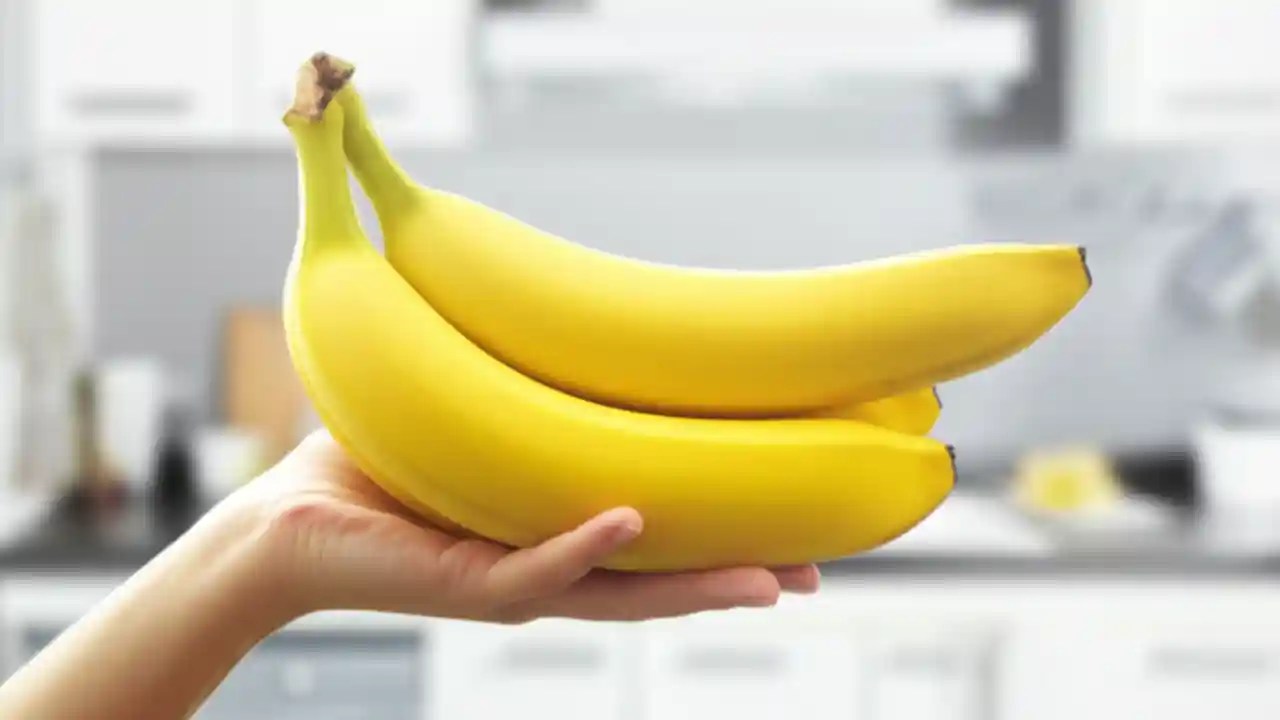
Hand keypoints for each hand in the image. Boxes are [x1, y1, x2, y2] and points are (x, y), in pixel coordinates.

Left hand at [222, 431, 819, 624]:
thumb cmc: (382, 469)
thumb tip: (581, 318)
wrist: (280, 526)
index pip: (659, 542)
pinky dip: (580, 547)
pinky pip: (528, 569)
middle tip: (819, 568)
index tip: (801, 525)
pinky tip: (630, 520)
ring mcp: (506, 582)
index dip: (728, 536)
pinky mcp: (458, 581)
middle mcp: (545, 569)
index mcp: (556, 534)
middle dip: (739, 575)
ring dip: (695, 583)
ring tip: (770, 574)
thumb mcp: (482, 424)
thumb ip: (536, 392)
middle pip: (661, 580)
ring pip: (618, 593)